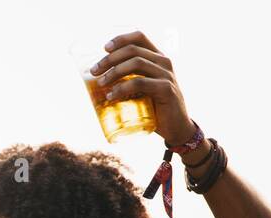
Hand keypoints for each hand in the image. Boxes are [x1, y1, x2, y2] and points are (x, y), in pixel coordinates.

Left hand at [90, 30, 198, 147]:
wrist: (175, 127)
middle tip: (94, 71)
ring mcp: (166, 74)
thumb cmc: (154, 108)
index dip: (121, 39)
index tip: (104, 48)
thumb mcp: (141, 89)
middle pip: (133, 50)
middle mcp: (163, 62)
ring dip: (114, 72)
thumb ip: (127, 81)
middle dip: (110, 59)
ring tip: (100, 83)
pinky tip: (111, 96)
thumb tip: (96, 82)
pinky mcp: (166, 89)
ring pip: (136, 63)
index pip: (140, 37)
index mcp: (157, 57)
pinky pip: (140, 83)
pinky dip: (122, 88)